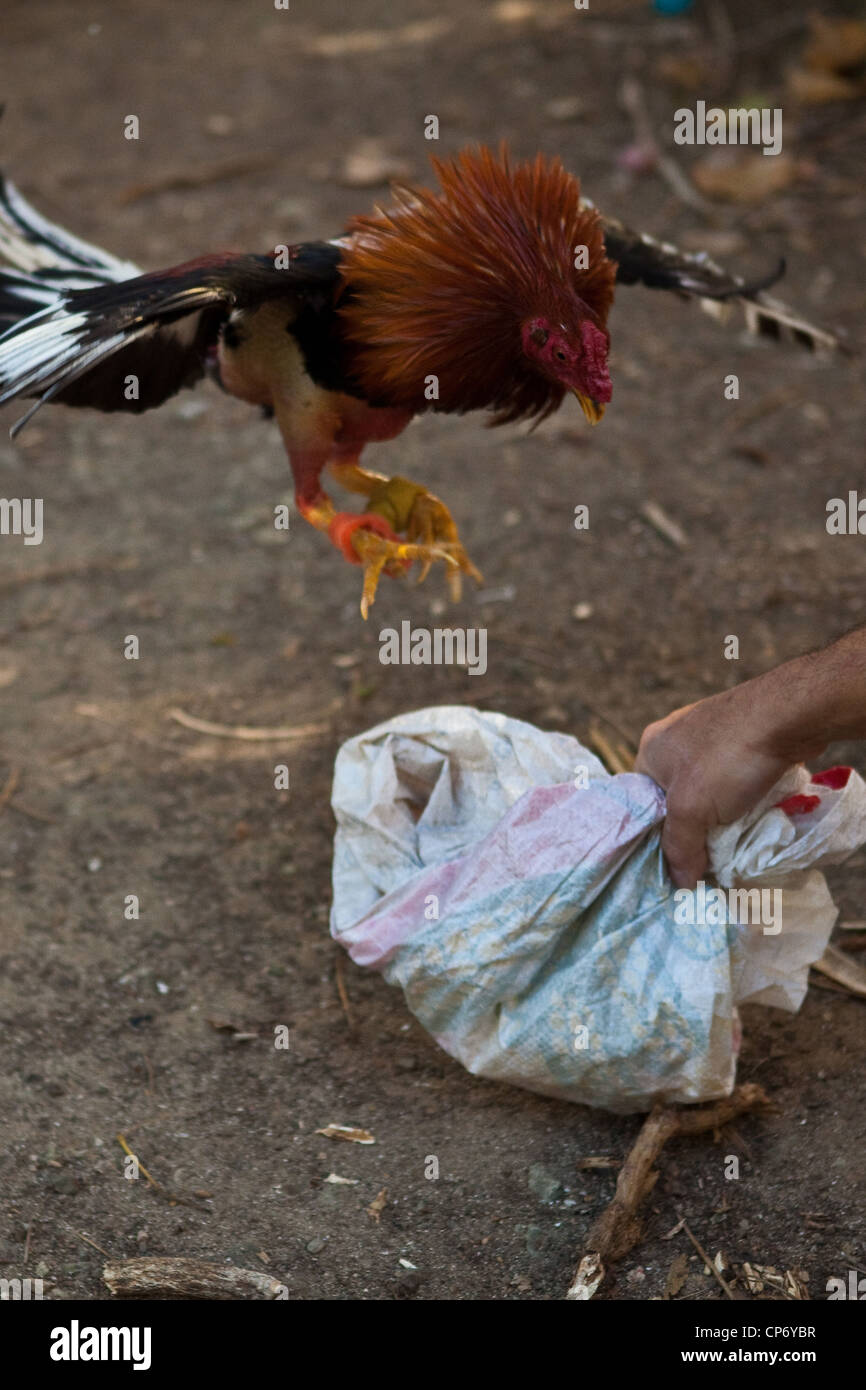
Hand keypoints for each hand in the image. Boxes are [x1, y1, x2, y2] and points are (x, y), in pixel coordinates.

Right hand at [635, 691, 794, 888]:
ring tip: (736, 838)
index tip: (678, 862)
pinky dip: (741, 796)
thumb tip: (681, 883)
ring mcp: (709, 733)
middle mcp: (674, 738)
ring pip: (708, 790)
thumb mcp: (691, 810)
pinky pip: (733, 777)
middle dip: (695, 828)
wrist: (787, 715)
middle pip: (677, 799)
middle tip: (709, 856)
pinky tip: (755, 812)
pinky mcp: (740, 734)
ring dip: (721, 815)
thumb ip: (680, 848)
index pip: (644, 805)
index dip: (659, 835)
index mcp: (650, 750)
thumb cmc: (727, 759)